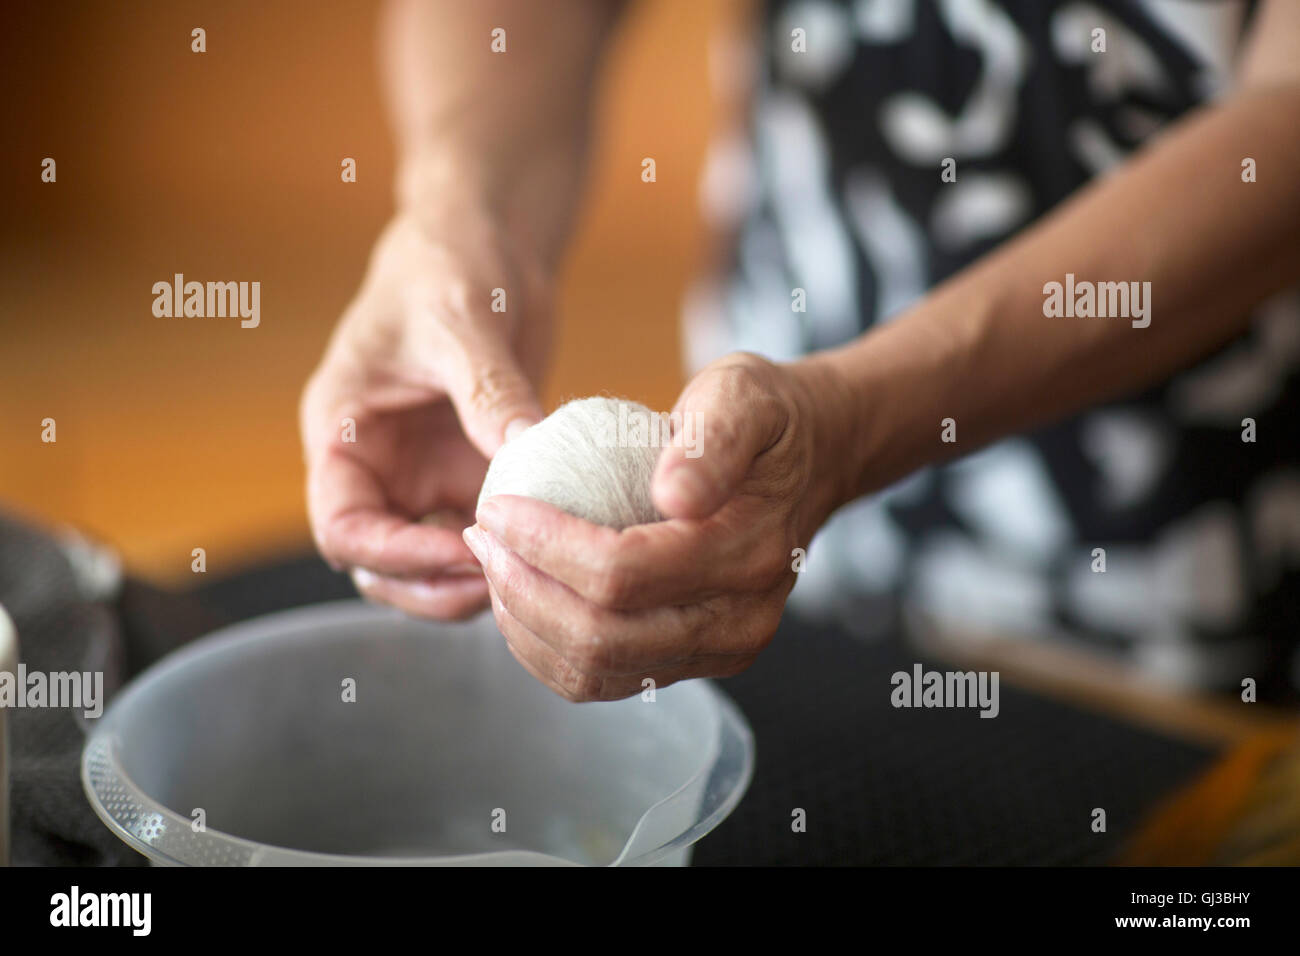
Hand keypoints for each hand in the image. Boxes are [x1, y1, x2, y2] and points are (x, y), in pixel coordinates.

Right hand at [301, 210, 552, 618]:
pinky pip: (483, 533)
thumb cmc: (447, 263)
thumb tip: (525, 455)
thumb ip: (488, 391)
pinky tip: (554, 544)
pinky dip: (511, 550)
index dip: (394, 556)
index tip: (461, 553)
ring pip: (431, 566)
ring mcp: (424, 477)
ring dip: (473, 582)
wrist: (488, 242)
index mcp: (342, 433)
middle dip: (435, 587)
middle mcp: (377, 467)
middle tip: (505, 581)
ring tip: (532, 572)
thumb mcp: (462, 319)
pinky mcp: (472, 474)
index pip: (343, 527)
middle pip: (382, 568)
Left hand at [462, 352, 855, 699]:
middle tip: (482, 536)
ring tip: (491, 564)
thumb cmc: (765, 420)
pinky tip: (520, 596)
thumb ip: (712, 440)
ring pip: (594, 672)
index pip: (622, 574)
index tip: (497, 504)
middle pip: (601, 637)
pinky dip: (547, 647)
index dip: (545, 546)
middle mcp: (738, 622)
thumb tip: (672, 494)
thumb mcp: (743, 396)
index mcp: (747, 556)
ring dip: (525, 626)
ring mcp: (718, 652)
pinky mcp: (694, 663)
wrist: (810, 462)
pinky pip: (604, 678)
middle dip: (521, 591)